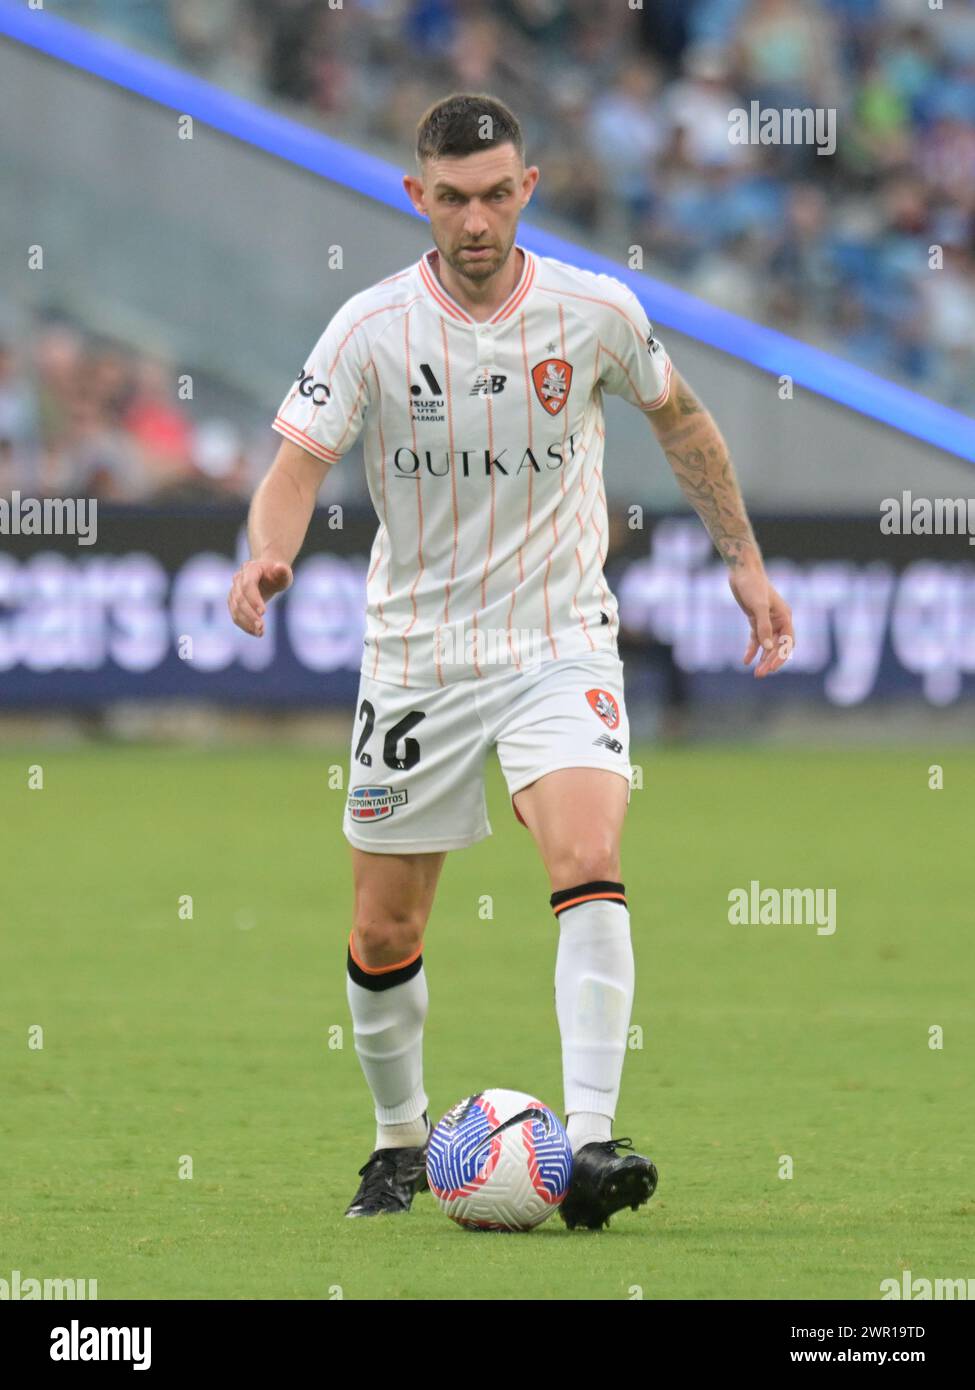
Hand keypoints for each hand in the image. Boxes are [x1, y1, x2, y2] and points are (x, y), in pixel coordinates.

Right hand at [228, 558, 292, 636]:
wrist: (267, 575)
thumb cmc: (277, 574)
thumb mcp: (284, 573)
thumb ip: (283, 571)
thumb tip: (279, 567)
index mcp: (250, 568)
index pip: (248, 584)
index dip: (253, 598)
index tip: (263, 612)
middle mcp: (238, 578)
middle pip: (240, 598)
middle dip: (249, 614)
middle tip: (261, 627)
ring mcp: (234, 590)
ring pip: (235, 608)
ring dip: (245, 622)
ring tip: (260, 632)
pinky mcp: (233, 601)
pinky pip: (235, 615)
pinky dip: (244, 625)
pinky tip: (256, 633)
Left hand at [728, 560, 793, 677]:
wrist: (741, 571)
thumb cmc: (752, 585)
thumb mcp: (758, 606)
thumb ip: (763, 627)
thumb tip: (767, 648)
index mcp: (785, 617)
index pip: (788, 643)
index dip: (781, 657)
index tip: (771, 668)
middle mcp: (779, 620)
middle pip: (778, 646)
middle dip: (770, 661)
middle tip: (760, 675)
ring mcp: (767, 621)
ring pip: (767, 645)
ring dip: (763, 659)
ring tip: (756, 673)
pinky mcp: (755, 619)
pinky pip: (756, 639)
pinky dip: (752, 650)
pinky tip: (746, 661)